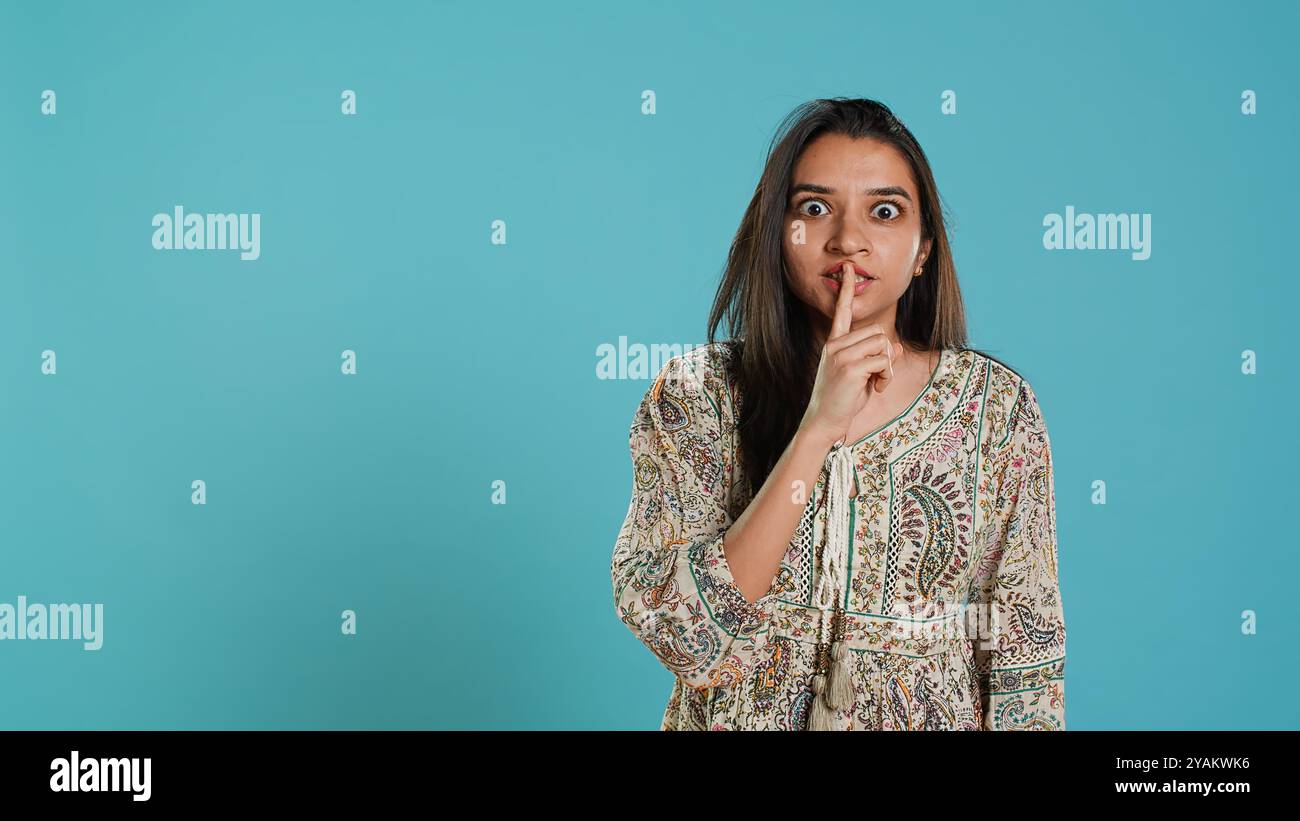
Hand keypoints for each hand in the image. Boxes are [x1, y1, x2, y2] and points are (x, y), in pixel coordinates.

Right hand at [798, 261, 897, 447]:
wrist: (823, 422)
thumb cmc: (842, 401)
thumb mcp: (860, 375)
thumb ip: (875, 358)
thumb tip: (896, 349)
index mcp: (834, 343)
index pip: (842, 311)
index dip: (846, 290)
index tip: (847, 268)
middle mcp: (835, 345)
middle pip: (877, 331)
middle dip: (885, 355)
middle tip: (877, 376)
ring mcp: (841, 355)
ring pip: (882, 344)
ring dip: (887, 366)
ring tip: (875, 382)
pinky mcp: (850, 368)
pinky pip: (883, 361)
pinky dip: (886, 376)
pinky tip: (874, 388)